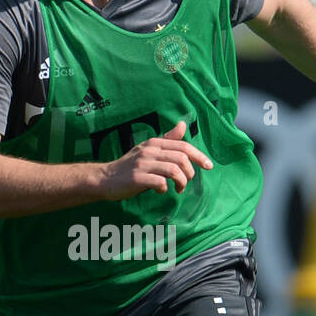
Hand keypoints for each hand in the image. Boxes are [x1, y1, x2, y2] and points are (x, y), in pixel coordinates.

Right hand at [99, 121, 213, 199]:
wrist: (105, 178)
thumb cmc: (130, 166)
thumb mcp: (149, 149)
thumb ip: (167, 139)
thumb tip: (183, 124)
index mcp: (155, 143)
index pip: (183, 145)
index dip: (199, 156)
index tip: (209, 166)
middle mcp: (150, 150)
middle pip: (181, 158)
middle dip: (190, 172)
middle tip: (186, 182)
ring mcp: (143, 164)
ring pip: (174, 170)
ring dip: (181, 182)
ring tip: (178, 189)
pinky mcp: (137, 178)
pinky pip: (160, 183)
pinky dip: (165, 188)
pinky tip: (161, 191)